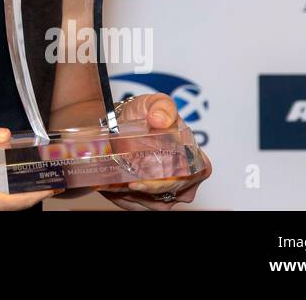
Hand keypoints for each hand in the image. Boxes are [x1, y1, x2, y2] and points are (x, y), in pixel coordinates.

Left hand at [100, 93, 210, 210]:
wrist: (127, 121)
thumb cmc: (146, 113)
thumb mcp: (155, 102)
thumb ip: (162, 107)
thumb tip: (159, 119)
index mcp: (195, 159)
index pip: (184, 180)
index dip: (161, 185)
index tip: (137, 182)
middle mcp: (185, 180)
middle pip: (165, 197)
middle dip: (140, 192)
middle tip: (118, 183)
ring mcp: (168, 192)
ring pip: (150, 204)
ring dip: (129, 196)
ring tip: (112, 183)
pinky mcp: (151, 197)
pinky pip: (137, 204)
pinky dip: (122, 198)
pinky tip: (111, 186)